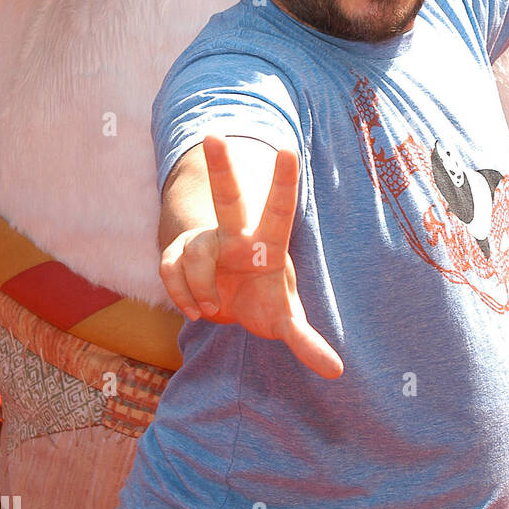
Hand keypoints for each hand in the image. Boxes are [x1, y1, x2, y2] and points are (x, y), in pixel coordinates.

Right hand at [160, 135, 342, 378]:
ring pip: (194, 259)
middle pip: (228, 198)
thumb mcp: (284, 321)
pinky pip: (170, 270)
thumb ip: (306, 341)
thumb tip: (337, 371)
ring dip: (200, 293)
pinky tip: (194, 309)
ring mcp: (206, 239)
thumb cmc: (263, 299)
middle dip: (221, 167)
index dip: (284, 182)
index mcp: (267, 242)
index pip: (280, 209)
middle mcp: (236, 233)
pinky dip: (180, 296)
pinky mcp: (179, 252)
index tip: (288, 150)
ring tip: (213, 311)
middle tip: (213, 136)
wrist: (226, 300)